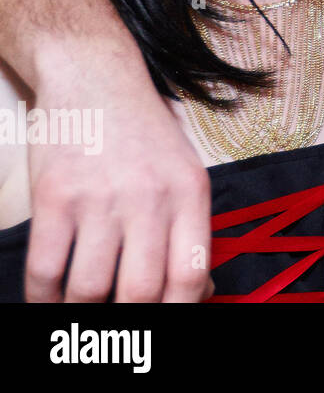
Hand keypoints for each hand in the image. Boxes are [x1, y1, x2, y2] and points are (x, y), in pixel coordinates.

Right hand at [25, 40, 210, 302]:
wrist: (95, 77)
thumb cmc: (144, 132)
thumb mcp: (185, 171)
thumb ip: (191, 229)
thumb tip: (201, 292)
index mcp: (191, 193)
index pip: (190, 275)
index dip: (179, 313)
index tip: (163, 325)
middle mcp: (149, 197)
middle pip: (140, 293)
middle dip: (129, 322)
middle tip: (118, 326)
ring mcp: (99, 198)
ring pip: (90, 290)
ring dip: (82, 314)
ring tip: (83, 313)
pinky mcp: (54, 197)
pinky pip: (46, 270)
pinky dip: (44, 299)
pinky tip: (50, 301)